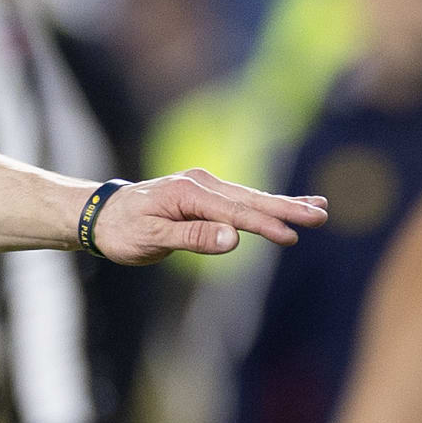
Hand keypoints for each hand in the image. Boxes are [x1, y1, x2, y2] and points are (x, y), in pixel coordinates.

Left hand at [91, 171, 328, 264]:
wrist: (100, 216)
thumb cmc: (122, 231)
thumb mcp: (152, 238)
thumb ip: (193, 238)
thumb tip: (233, 239)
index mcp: (189, 193)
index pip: (234, 213)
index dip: (264, 225)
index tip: (290, 235)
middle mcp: (200, 183)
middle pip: (251, 199)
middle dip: (288, 208)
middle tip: (321, 215)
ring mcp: (204, 186)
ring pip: (251, 198)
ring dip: (285, 204)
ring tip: (319, 208)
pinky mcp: (204, 194)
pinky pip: (240, 202)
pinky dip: (265, 205)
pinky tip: (287, 207)